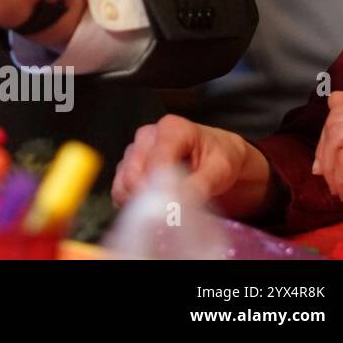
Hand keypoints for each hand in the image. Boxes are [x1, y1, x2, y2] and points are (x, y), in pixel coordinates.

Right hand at [112, 114, 272, 219]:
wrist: (222, 160)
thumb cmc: (222, 158)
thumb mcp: (222, 169)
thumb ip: (200, 183)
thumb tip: (179, 201)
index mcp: (171, 129)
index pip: (156, 161)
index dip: (161, 187)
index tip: (173, 210)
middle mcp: (147, 137)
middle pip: (133, 173)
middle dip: (150, 197)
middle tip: (172, 214)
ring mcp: (135, 152)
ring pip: (123, 183)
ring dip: (140, 202)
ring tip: (165, 210)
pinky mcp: (128, 168)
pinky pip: (119, 189)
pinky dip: (132, 203)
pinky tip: (152, 208)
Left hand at [313, 91, 342, 203]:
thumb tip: (334, 98)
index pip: (342, 107)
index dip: (325, 134)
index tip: (321, 162)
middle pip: (336, 121)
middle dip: (323, 152)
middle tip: (327, 180)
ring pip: (338, 137)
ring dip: (331, 168)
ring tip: (338, 190)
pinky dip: (342, 178)